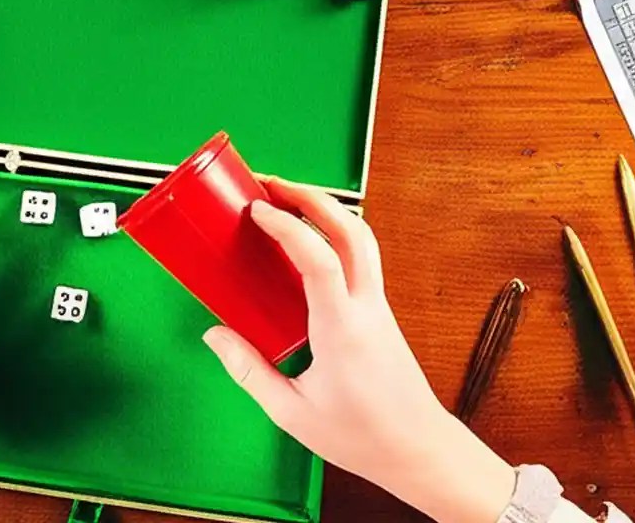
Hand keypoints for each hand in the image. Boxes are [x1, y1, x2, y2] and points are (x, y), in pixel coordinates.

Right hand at [202, 180, 514, 522]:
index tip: (257, 210)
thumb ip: (248, 371)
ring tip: (289, 200)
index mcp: (342, 330)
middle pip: (351, 229)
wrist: (419, 449)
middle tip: (271, 184)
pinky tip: (309, 241)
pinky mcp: (380, 311)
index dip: (288, 226)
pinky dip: (336, 234)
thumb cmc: (362, 436)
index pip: (320, 259)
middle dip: (311, 197)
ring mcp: (378, 306)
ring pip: (362, 237)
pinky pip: (362, 257)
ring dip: (327, 210)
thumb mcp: (291, 412)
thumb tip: (215, 336)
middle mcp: (366, 308)